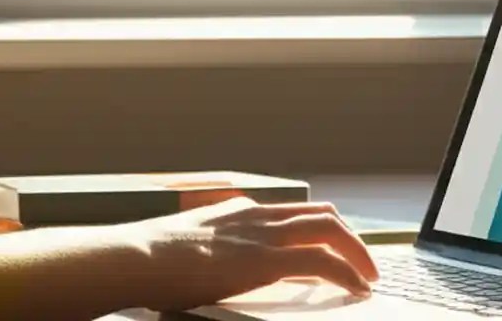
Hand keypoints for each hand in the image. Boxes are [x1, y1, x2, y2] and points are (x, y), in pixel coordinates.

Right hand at [123, 197, 380, 312]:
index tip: (335, 248)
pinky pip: (323, 262)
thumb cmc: (147, 262)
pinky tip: (356, 289)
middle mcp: (257, 215)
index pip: (294, 214)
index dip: (322, 230)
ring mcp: (263, 235)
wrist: (133, 258)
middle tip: (363, 263)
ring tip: (368, 277)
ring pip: (331, 231)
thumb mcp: (187, 247)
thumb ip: (211, 252)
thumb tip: (213, 272)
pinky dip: (347, 273)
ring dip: (357, 254)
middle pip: (322, 215)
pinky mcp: (265, 260)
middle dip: (349, 238)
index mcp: (239, 212)